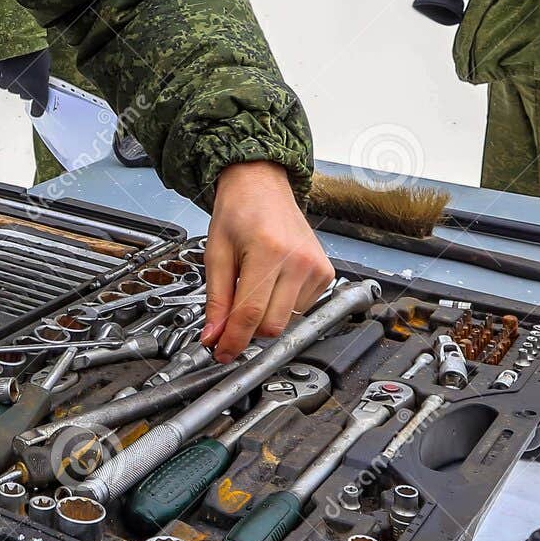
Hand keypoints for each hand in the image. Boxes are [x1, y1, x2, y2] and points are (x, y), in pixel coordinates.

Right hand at [0, 48, 51, 117]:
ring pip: (14, 89)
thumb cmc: (35, 49)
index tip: (37, 111)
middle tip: (29, 76)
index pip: (38, 108)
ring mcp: (11, 84)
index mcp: (39, 87)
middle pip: (25, 96)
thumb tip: (42, 84)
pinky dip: (6, 79)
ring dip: (16, 82)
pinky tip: (9, 68)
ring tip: (19, 68)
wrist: (16, 36)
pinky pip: (3, 84)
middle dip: (28, 89)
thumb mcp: (45, 65)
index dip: (37, 110)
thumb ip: (43, 78)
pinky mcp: (0, 78)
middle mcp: (24, 89)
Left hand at [201, 162, 335, 362]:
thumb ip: (216, 298)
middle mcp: (299, 260)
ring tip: (253, 289)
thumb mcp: (216, 253)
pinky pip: (301, 310)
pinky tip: (272, 284)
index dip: (233, 340)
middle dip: (248, 331)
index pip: (250, 313)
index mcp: (269, 251)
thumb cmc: (240, 212)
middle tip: (230, 321)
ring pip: (287, 321)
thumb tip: (214, 335)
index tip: (222, 352)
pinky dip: (282, 307)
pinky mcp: (325, 273)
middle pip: (272, 325)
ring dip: (265, 317)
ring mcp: (316, 267)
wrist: (262, 187)